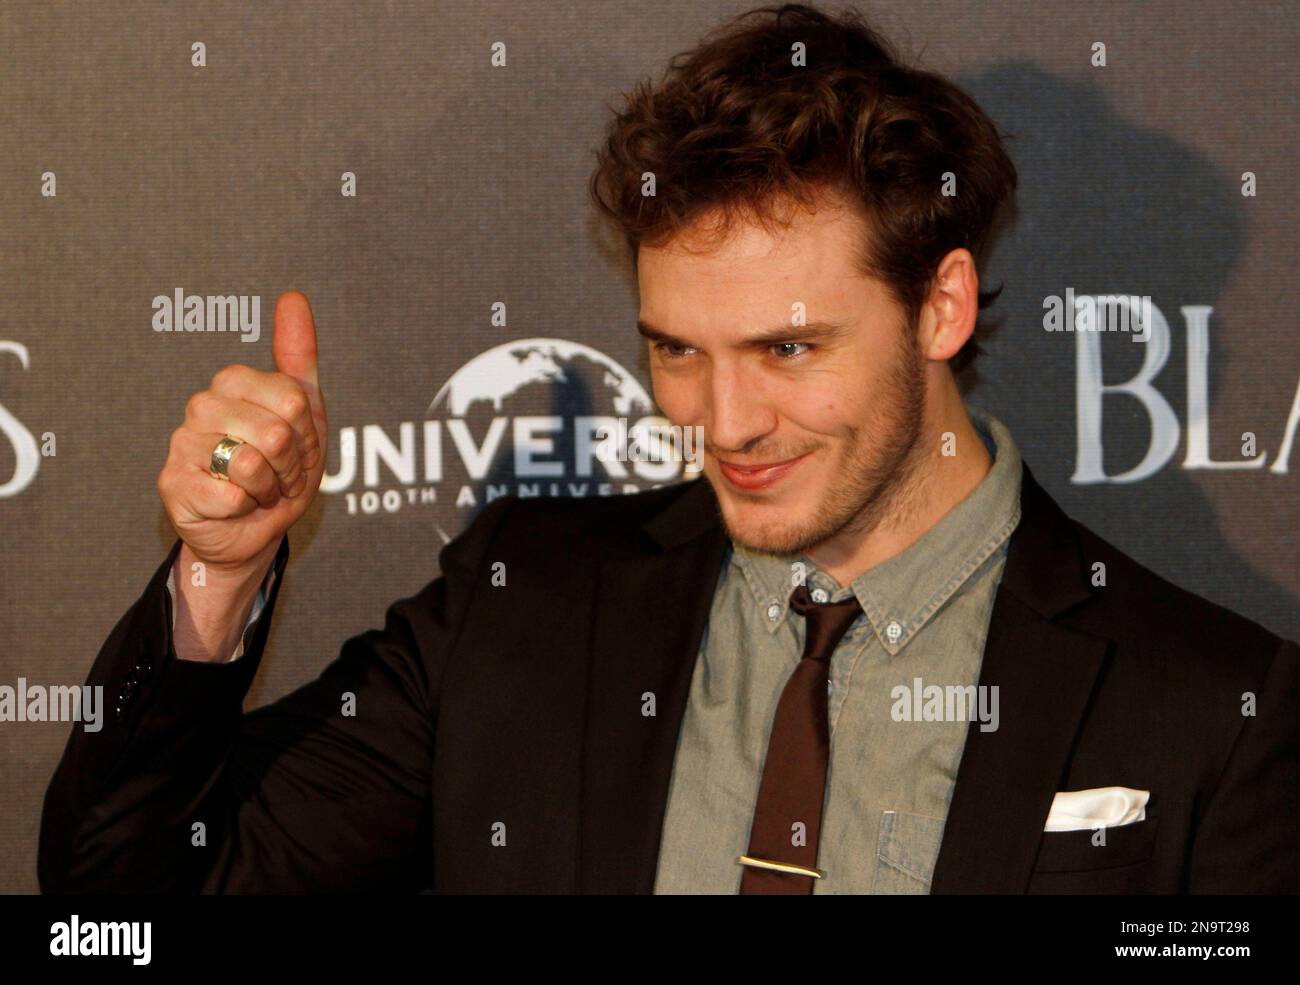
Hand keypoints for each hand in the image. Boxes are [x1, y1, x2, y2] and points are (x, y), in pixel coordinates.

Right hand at [158, 291, 327, 574]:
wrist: (252, 527)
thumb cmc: (278, 468)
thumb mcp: (304, 411)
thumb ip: (298, 354)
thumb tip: (293, 296)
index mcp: (233, 381)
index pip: (295, 401)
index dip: (308, 435)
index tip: (298, 446)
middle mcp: (202, 404)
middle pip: (277, 434)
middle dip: (292, 466)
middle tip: (279, 474)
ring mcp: (182, 442)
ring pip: (254, 464)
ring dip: (271, 488)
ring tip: (259, 489)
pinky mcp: (172, 483)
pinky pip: (232, 496)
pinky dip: (247, 508)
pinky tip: (235, 505)